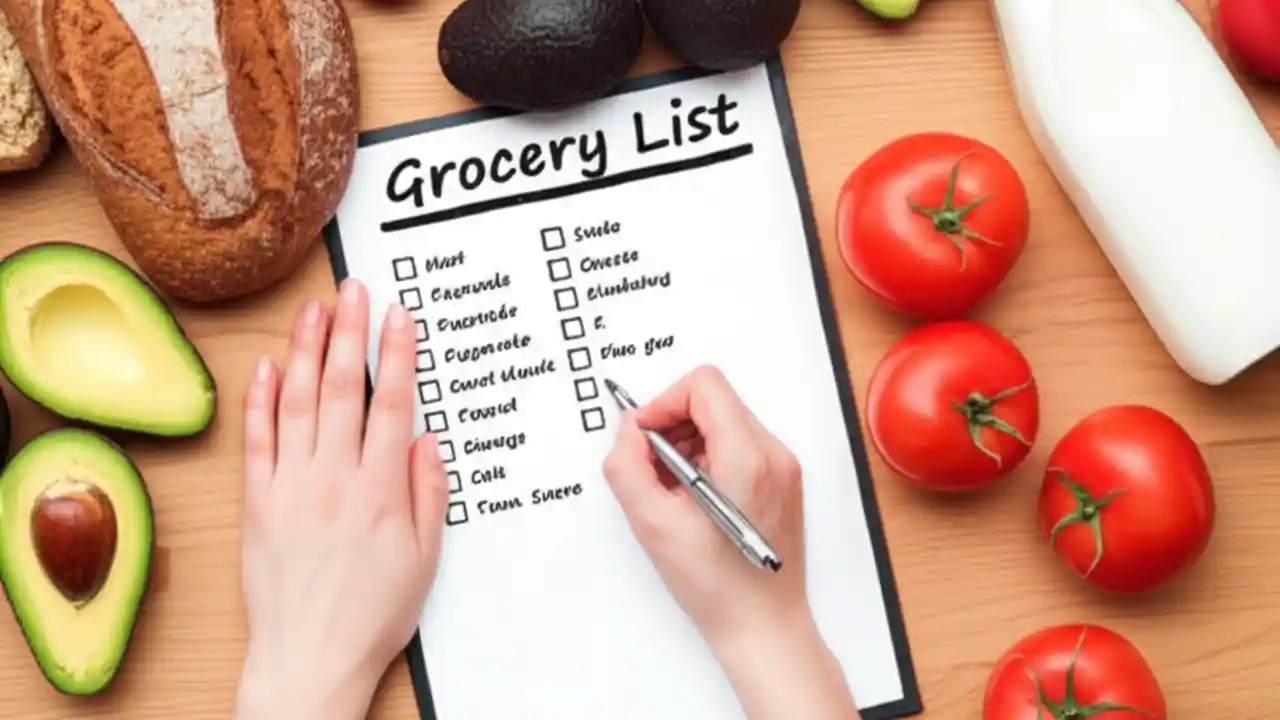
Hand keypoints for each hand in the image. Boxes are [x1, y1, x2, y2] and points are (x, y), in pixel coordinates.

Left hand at [234, 279, 448, 719]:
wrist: (310, 659)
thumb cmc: (371, 615)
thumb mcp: (425, 558)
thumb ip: (428, 493)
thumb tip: (427, 439)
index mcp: (380, 490)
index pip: (391, 403)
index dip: (396, 353)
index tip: (398, 316)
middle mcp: (333, 479)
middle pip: (341, 388)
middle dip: (349, 332)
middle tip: (353, 289)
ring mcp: (290, 487)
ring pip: (295, 402)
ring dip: (304, 349)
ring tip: (313, 309)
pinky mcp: (256, 503)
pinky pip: (256, 440)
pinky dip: (258, 400)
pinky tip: (264, 366)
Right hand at [602, 365, 857, 718]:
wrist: (763, 627)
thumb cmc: (720, 587)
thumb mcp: (653, 524)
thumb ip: (628, 466)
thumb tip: (627, 431)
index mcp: (747, 457)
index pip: (703, 385)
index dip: (663, 403)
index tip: (643, 436)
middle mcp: (772, 455)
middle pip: (713, 401)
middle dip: (673, 427)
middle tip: (652, 469)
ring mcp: (781, 468)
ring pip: (723, 423)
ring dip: (688, 446)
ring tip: (673, 493)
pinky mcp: (780, 482)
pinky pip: (737, 447)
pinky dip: (708, 461)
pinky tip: (693, 501)